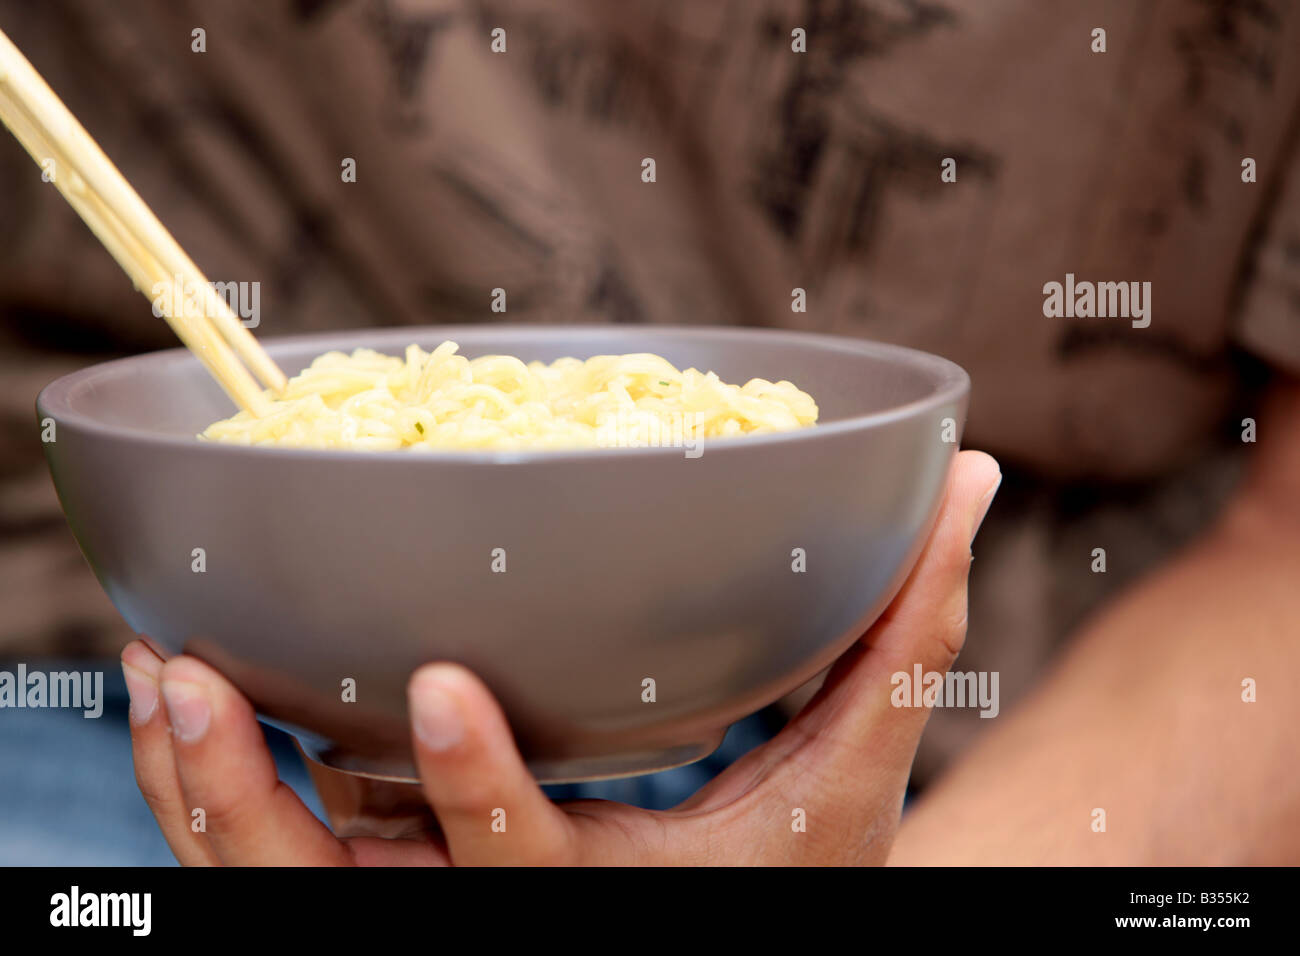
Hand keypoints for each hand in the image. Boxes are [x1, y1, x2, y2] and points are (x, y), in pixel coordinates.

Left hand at [121, 450, 1000, 864]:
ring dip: (203, 789)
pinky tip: (173, 694)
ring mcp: (426, 914)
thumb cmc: (796, 868)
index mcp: (615, 897)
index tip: (438, 680)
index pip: (531, 864)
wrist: (738, 932)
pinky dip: (208, 788)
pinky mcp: (387, 888)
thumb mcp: (851, 776)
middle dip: (259, 802)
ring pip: (285, 882)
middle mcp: (502, 922)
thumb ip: (905, 636)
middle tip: (204, 682)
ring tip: (158, 674)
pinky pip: (275, 855)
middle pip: (352, 894)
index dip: (477, 788)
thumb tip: (965, 481)